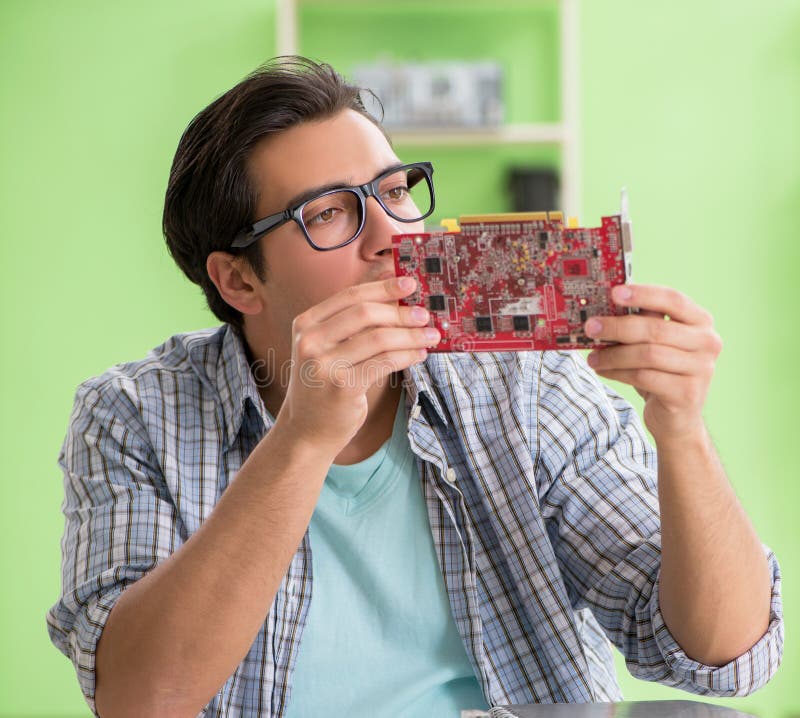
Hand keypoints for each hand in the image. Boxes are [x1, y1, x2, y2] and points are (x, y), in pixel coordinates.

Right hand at [276, 276, 439, 455]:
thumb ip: (351, 327)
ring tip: (431, 335)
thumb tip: (397, 301)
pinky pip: (384, 363)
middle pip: (365, 313)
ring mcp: (324, 365)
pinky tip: (420, 354)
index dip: (382, 288)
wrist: (306, 431)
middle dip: (400, 312)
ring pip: (379, 338)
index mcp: (306, 324)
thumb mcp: (326, 350)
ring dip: (410, 335)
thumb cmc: (323, 387)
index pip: (350, 296)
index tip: (409, 284)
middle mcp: (310, 341)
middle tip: (424, 315)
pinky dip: (407, 355)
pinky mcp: (342, 387)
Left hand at [583, 284, 722, 443]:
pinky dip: (618, 372)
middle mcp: (708, 342)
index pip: (673, 299)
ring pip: (647, 355)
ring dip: (613, 354)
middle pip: (655, 329)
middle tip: (590, 327)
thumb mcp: (654, 342)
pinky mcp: (687, 393)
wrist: (677, 416)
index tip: (614, 292)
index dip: (643, 294)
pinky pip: (644, 377)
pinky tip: (603, 371)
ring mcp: (701, 369)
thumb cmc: (661, 370)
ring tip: (592, 357)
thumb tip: (604, 307)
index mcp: (700, 321)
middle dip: (617, 327)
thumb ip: (641, 322)